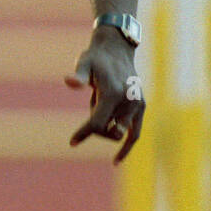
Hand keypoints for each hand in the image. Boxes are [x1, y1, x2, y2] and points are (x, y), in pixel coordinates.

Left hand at [65, 28, 144, 163]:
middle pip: (107, 130)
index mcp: (113, 93)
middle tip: (90, 105)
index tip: (72, 142)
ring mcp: (137, 105)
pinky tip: (115, 162)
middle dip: (95, 128)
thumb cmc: (96, 57)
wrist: (117, 48)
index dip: (83, 133)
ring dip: (106, 126)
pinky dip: (126, 148)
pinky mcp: (141, 107)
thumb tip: (68, 81)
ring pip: (119, 133)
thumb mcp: (84, 63)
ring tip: (100, 103)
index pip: (97, 124)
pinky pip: (135, 134)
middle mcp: (128, 101)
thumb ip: (78, 75)